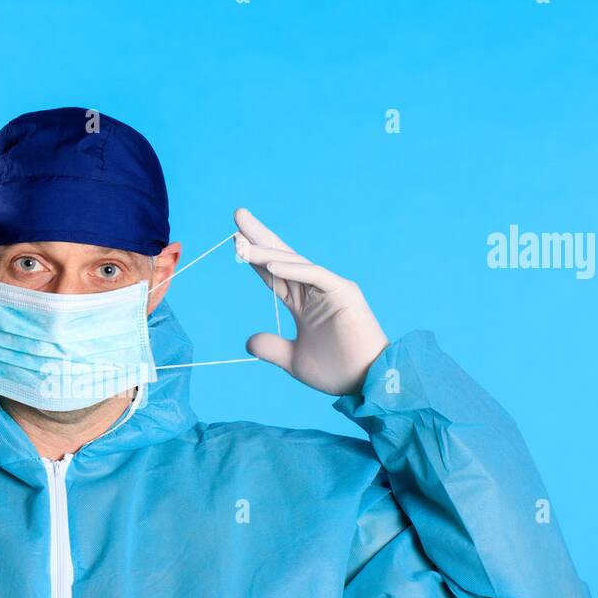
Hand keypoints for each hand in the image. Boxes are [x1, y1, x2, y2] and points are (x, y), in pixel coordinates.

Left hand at [234, 208, 387, 395]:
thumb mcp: (293, 360)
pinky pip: (314, 275)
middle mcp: (315, 289)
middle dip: (259, 237)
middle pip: (281, 258)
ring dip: (266, 253)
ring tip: (240, 244)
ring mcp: (330, 288)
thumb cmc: (336, 371)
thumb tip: (248, 342)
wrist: (364, 383)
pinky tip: (269, 265)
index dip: (254, 258)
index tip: (234, 241)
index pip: (273, 274)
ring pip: (293, 263)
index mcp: (303, 303)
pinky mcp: (344, 292)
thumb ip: (272, 348)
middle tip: (237, 215)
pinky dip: (292, 270)